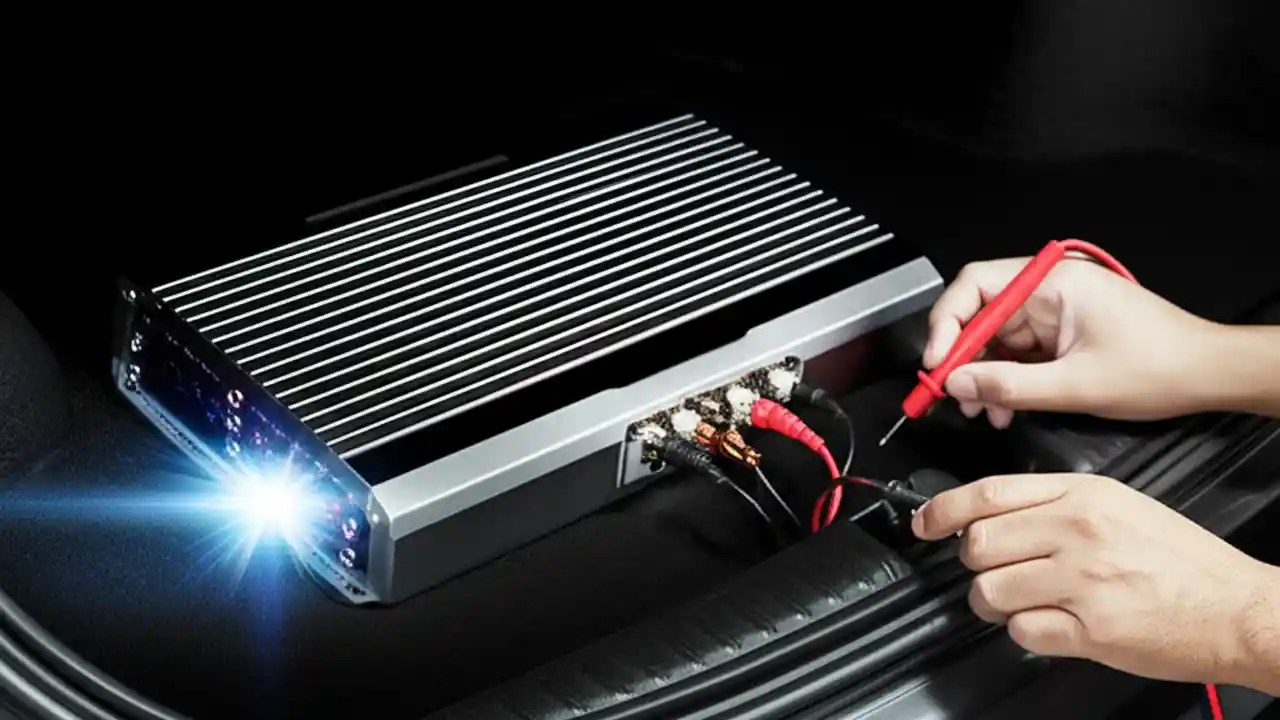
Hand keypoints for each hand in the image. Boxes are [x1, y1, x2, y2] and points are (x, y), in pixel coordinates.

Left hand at [912, 473, 1279, 692]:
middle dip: (973, 564)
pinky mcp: (1092, 629)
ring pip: (990, 590)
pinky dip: (1026, 632)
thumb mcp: (1117, 505)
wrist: (1238, 607)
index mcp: (1082, 494)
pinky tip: (1053, 625)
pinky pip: (1022, 631)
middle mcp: (1078, 531)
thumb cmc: (1180, 559)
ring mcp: (1084, 580)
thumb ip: (1054, 505)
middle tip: (994, 571)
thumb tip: (990, 517)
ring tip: (1022, 603)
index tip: (924, 522)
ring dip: (993, 603)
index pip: (988, 493)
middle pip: (979, 544)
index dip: (943, 509)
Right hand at [924, 257, 1221, 427]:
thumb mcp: (1076, 385)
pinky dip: (1004, 378)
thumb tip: (957, 383)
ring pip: (994, 337)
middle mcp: (1049, 288)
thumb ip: (1008, 385)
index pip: (974, 286)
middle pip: (979, 313)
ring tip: (982, 409)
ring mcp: (1053, 309)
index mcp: (1053, 282)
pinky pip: (1015, 351)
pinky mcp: (1059, 330)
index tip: (936, 364)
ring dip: (982, 375)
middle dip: (961, 357)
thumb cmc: (1160, 366)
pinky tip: (1003, 406)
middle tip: (949, 393)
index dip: (946, 325)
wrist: (1207, 373)